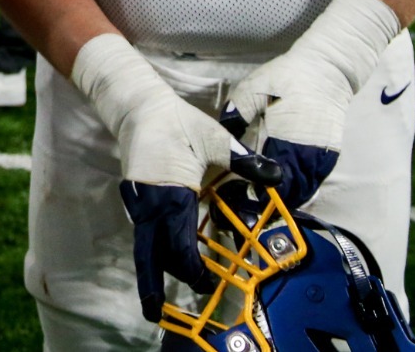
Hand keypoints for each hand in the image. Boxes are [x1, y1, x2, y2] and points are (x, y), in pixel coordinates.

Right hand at [69, 35, 277, 321]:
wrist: (139, 106)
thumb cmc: (180, 123)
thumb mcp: (217, 139)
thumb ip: (246, 163)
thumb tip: (278, 177)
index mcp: (171, 193)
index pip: (178, 245)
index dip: (191, 269)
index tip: (208, 282)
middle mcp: (150, 204)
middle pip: (151, 256)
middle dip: (157, 285)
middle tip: (171, 308)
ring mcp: (138, 203)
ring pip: (144, 247)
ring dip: (155, 270)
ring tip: (160, 299)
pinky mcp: (136, 199)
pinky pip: (144, 233)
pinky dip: (153, 251)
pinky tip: (166, 259)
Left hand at [224, 0, 400, 206]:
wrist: (328, 70)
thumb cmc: (287, 77)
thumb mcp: (253, 89)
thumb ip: (237, 114)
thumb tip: (222, 137)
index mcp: (286, 139)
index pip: (270, 180)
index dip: (253, 194)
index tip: (234, 197)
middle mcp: (306, 154)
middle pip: (288, 193)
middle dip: (266, 202)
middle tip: (243, 204)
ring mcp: (321, 157)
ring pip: (303, 192)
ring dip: (283, 199)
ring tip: (259, 200)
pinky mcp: (329, 156)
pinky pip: (313, 183)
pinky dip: (297, 191)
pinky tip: (281, 191)